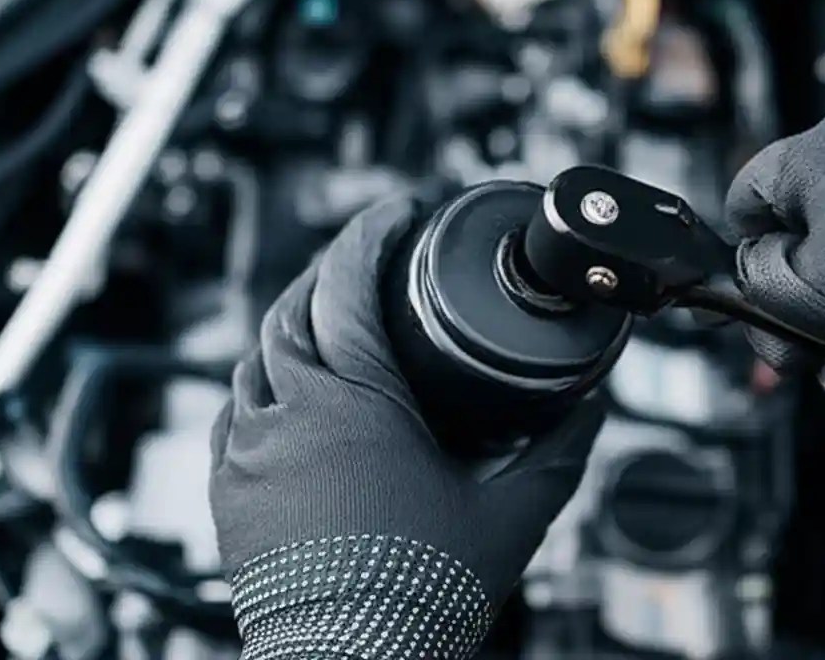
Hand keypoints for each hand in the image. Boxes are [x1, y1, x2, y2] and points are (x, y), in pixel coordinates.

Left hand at [209, 198, 601, 658]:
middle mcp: (289, 411)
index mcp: (354, 397)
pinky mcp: (229, 492)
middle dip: (330, 271)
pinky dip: (261, 388)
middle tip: (369, 262)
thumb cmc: (426, 587)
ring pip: (255, 358)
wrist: (354, 657)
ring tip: (331, 323)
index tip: (399, 210)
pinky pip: (233, 415)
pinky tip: (287, 396)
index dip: (371, 230)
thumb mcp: (512, 511)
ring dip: (293, 326)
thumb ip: (559, 450)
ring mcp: (249, 452)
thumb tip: (595, 408)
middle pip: (292, 306)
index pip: (347, 281)